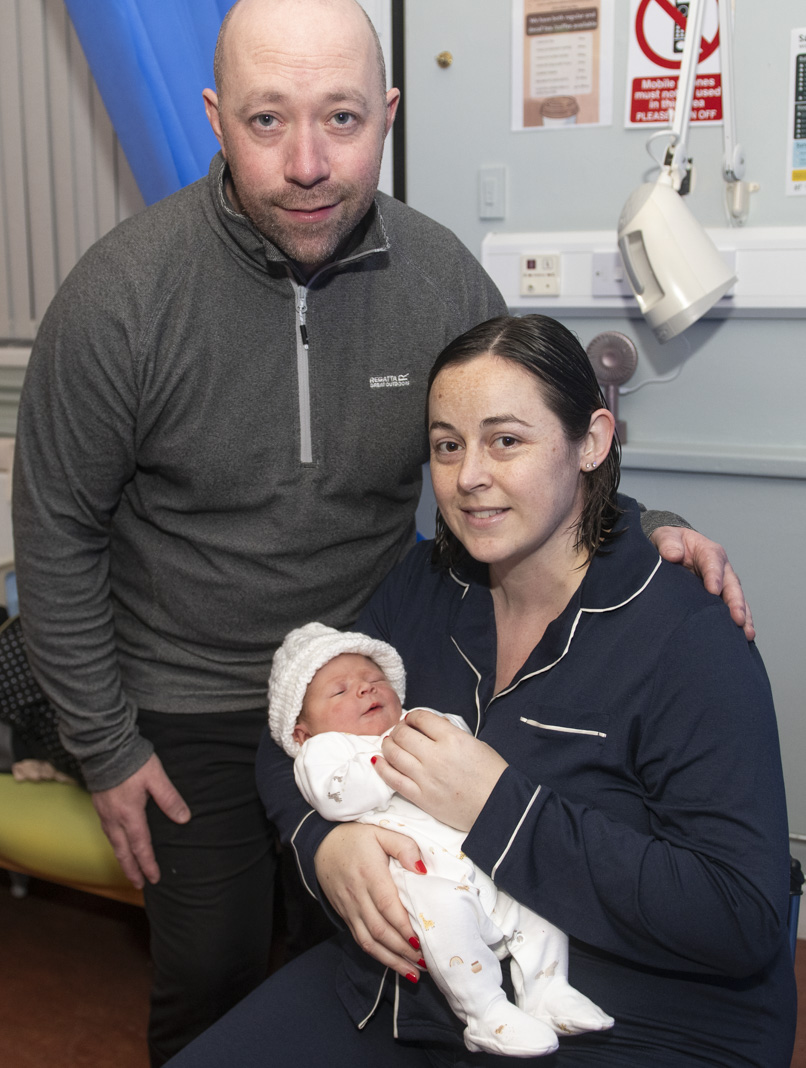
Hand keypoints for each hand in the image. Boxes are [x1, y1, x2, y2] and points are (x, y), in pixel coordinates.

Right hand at [91, 753, 189, 887]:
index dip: (148, 863)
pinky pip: (107, 832)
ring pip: (113, 843)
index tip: (154, 878)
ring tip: (129, 868)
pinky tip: (118, 843)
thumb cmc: (132, 761)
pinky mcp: (99, 805)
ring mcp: (104, 812)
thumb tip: (184, 818)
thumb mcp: (156, 777)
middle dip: (131, 869)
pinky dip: (115, 844)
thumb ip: (170, 798)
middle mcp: (114, 818)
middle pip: (123, 851)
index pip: (141, 846)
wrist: (105, 747)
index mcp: (130, 814)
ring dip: (122, 858)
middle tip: (138, 885)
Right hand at [314, 823, 425, 981]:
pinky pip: (360, 940)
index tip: (420, 940)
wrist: (322, 844)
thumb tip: (422, 869)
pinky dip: (377, 955)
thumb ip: (403, 847)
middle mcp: (357, 895)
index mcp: (369, 874)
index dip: (403, 926)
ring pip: (369, 941)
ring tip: (413, 973)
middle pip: (380, 929)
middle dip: (402, 950)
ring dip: (391, 960)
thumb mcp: (381, 832)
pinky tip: (393, 964)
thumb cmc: (356, 838)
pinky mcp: (345, 915)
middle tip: (426, 962)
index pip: (387, 905)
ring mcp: (349, 908)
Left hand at [376, 708, 507, 831]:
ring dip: (388, 744)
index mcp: (452, 739)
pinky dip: (382, 768)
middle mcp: (436, 756)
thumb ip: (450, 733)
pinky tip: (379, 761)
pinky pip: (393, 779)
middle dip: (398, 729)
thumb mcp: (475, 743)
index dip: (412, 716)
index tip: (411, 719)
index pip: (421, 718)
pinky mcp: (421, 797)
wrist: (498, 808)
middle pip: (403, 734)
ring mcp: (426, 777)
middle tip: (400, 732)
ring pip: (394, 753)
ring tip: (390, 743)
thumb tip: (430, 726)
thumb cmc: (492, 776)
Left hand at [651, 526, 754, 640]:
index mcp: (708, 552)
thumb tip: (673, 555)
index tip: (713, 591)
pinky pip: (731, 611)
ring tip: (746, 633)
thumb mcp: (665, 536)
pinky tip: (742, 638)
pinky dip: (738, 623)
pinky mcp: (719, 598)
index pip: (714, 563)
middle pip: (732, 585)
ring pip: (736, 600)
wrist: (669, 550)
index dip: (715, 576)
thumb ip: (668, 544)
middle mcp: (721, 569)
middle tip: (737, 618)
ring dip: (743, 616)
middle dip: (735, 602)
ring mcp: (723, 585)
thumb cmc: (669, 543)